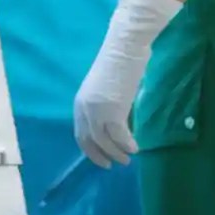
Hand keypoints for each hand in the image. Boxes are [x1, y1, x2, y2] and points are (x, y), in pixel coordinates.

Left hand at [74, 42, 146, 167]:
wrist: (123, 49)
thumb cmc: (117, 64)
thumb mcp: (104, 90)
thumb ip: (103, 106)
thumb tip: (113, 122)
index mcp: (80, 103)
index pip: (80, 132)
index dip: (89, 148)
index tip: (101, 158)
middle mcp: (84, 109)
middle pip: (89, 140)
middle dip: (100, 155)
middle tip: (113, 164)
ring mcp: (97, 111)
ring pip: (104, 141)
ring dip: (116, 153)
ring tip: (127, 159)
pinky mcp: (113, 111)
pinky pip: (119, 136)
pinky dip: (126, 145)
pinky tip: (135, 148)